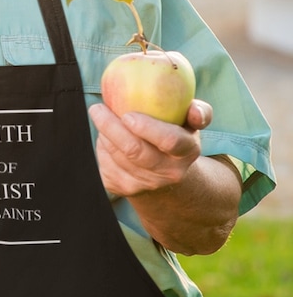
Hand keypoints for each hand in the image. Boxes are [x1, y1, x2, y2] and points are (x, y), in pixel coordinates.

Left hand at [88, 97, 210, 199]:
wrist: (165, 175)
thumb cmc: (176, 136)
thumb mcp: (191, 124)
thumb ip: (199, 112)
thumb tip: (194, 111)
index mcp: (187, 152)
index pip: (170, 141)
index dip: (147, 128)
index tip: (128, 115)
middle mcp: (168, 173)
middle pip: (134, 150)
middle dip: (111, 127)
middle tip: (97, 108)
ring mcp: (145, 184)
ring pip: (116, 156)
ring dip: (104, 134)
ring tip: (101, 116)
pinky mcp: (122, 188)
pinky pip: (104, 164)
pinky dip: (101, 147)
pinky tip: (105, 137)